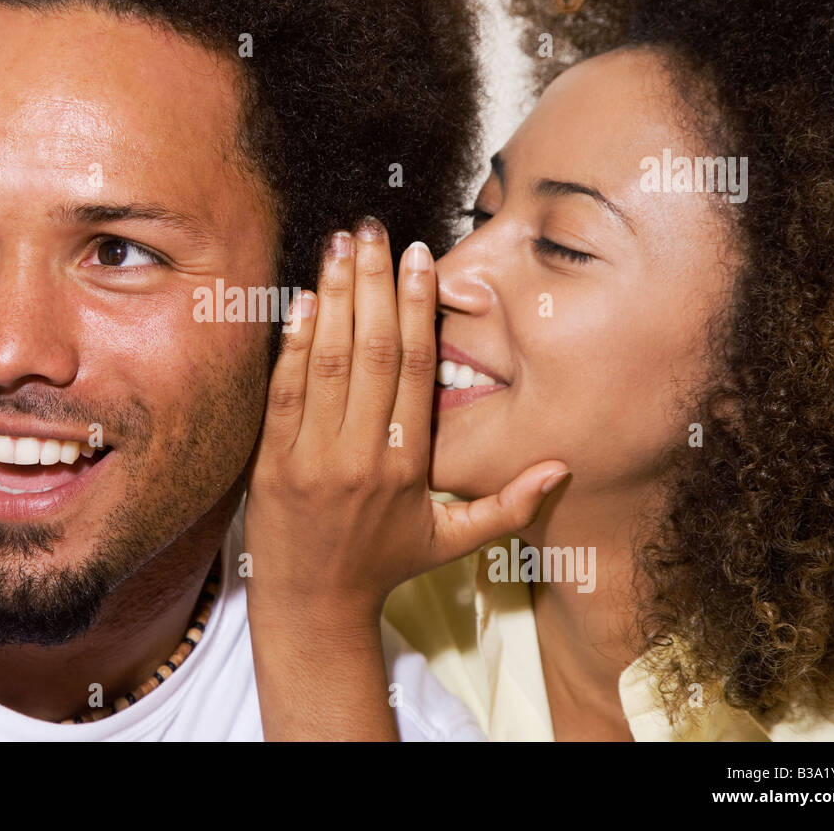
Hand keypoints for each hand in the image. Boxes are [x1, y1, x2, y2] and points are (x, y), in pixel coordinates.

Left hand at [244, 218, 567, 626]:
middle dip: (372, 283)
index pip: (414, 369)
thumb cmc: (383, 565)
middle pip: (371, 351)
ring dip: (332, 297)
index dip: (415, 308)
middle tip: (375, 228)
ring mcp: (312, 456)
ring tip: (339, 244)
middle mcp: (361, 454)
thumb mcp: (451, 542)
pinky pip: (283, 392)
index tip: (418, 258)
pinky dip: (291, 344)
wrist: (312, 606)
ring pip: (327, 362)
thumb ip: (508, 506)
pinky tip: (299, 299)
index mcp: (407, 464)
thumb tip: (562, 469)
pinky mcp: (271, 461)